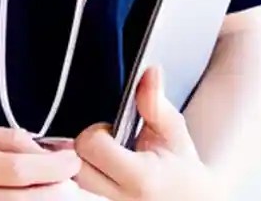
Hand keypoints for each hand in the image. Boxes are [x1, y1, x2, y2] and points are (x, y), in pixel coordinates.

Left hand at [73, 68, 226, 200]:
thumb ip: (155, 102)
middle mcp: (120, 198)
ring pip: (70, 180)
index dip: (97, 132)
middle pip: (74, 165)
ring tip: (103, 160)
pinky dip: (80, 178)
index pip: (91, 145)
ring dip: (79, 164)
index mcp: (140, 178)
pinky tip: (97, 171)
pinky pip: (73, 192)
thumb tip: (150, 72)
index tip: (112, 132)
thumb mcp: (173, 131)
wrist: (190, 200)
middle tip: (106, 146)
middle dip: (83, 148)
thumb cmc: (180, 167)